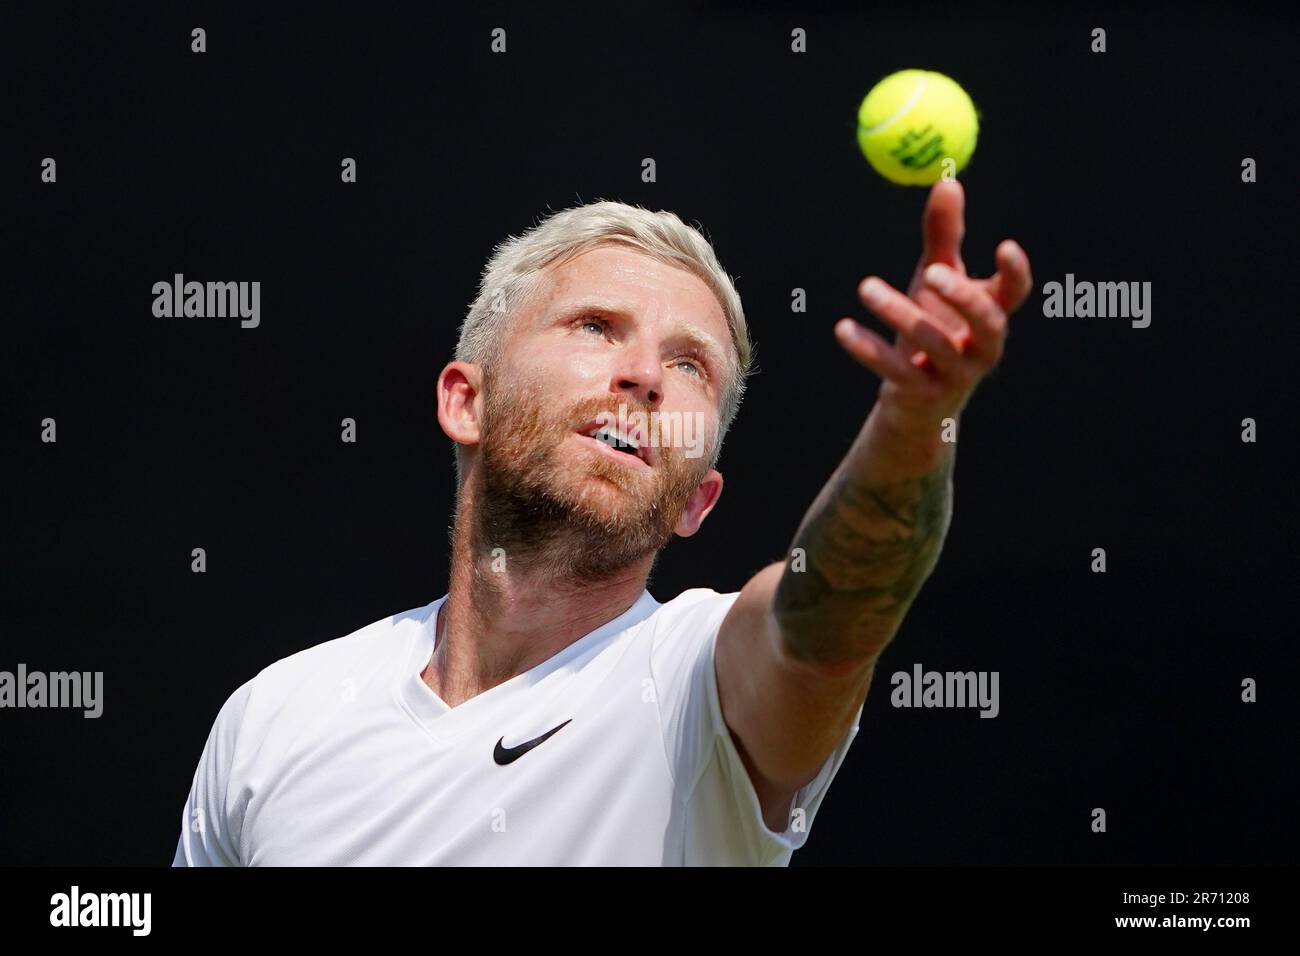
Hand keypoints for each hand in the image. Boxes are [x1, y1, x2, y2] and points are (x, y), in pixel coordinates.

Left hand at [835, 180, 1032, 433]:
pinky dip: (869, 349)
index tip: (1005, 245)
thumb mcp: (935, 278)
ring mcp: (956, 375)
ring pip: (936, 345)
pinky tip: (843, 327)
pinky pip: (898, 371)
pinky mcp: (923, 395)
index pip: (1015, 293)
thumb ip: (944, 235)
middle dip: (962, 297)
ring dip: (900, 313)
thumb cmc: (933, 325)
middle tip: (932, 272)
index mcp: (992, 314)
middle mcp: (983, 347)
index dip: (1016, 272)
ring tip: (866, 287)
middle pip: (986, 323)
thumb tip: (947, 181)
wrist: (916, 399)